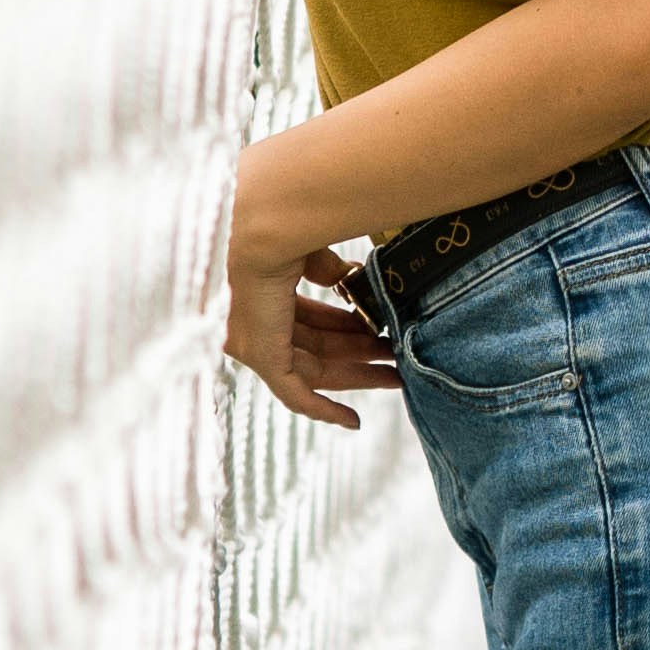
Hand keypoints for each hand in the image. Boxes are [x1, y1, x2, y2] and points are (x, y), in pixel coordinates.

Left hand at [227, 228, 401, 427]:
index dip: (344, 329)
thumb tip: (352, 278)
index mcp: (265, 293)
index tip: (375, 334)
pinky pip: (294, 395)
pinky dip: (324, 411)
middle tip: (393, 359)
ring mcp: (256, 342)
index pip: (309, 321)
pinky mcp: (262, 358)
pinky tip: (352, 421)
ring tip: (394, 377)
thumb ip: (330, 271)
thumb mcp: (313, 255)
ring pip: (313, 371)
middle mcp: (256, 322)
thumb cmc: (282, 229)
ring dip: (355, 377)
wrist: (265, 228)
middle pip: (316, 348)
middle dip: (358, 354)